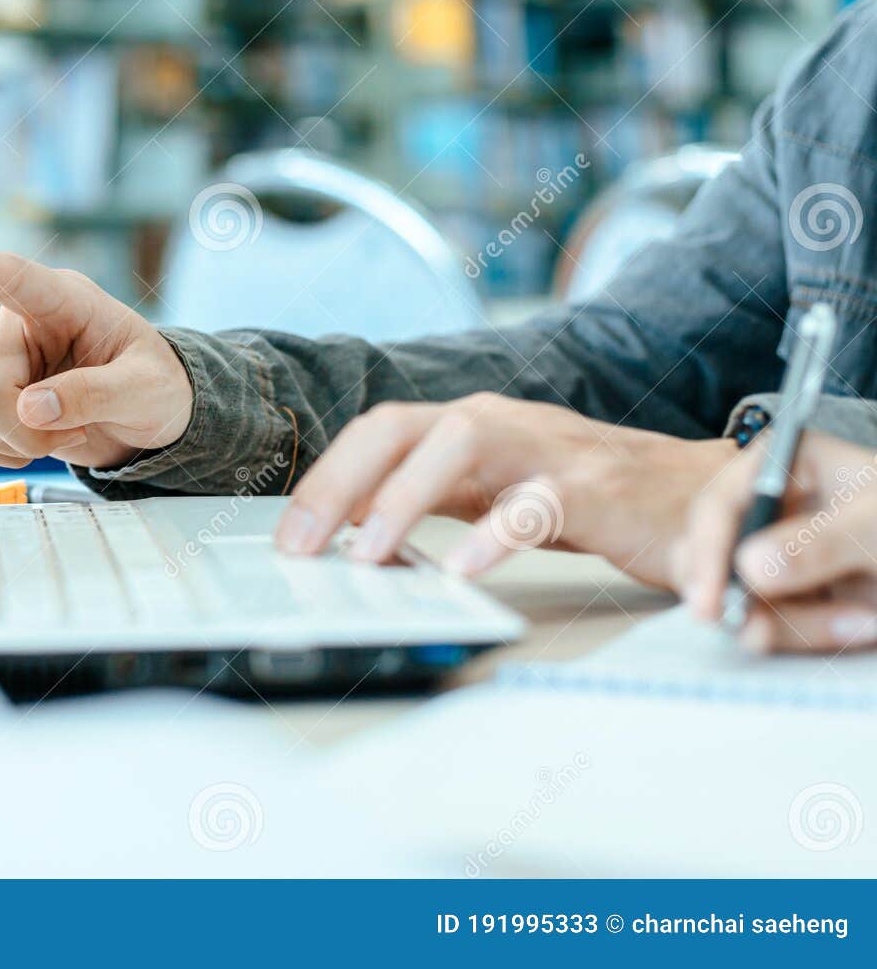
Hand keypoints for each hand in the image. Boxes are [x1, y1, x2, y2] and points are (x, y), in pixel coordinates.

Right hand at [0, 246, 192, 469]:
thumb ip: (96, 394)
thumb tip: (31, 408)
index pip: (10, 277)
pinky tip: (42, 441)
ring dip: (22, 443)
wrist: (147, 419)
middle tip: (76, 432)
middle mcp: (20, 323)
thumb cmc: (156, 386)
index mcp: (63, 300)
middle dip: (25, 429)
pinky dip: (6, 452)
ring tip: (70, 430)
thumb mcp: (146, 390)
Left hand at [273, 392, 737, 587]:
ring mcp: (547, 449)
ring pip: (461, 444)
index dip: (326, 478)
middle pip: (401, 427)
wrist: (704, 497)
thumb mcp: (498, 492)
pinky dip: (497, 534)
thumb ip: (437, 500)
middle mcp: (501, 424)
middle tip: (302, 547)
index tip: (289, 536)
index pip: (379, 432)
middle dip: (340, 482)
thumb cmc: (595, 496)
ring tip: (368, 553)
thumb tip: (358, 533)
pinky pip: (540, 503)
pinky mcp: (597, 489)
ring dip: (403, 497)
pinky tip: (463, 570)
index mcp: (471, 427)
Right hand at [674, 430, 876, 652]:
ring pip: (745, 599)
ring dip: (795, 624)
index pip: (720, 505)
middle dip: (742, 598)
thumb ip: (820, 544)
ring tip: (860, 623)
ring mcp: (788, 554)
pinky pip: (777, 624)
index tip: (711, 602)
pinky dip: (814, 635)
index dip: (707, 552)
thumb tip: (750, 568)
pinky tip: (862, 625)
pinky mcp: (803, 595)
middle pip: (717, 555)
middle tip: (754, 630)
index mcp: (788, 465)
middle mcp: (778, 508)